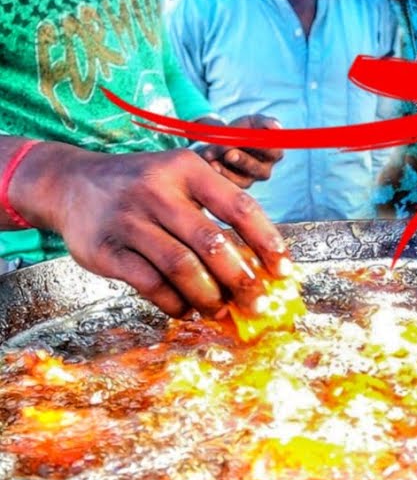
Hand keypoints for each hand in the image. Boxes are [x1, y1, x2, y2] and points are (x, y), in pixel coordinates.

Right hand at [12, 143, 291, 319]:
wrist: (69, 183)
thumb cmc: (143, 187)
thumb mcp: (179, 179)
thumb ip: (215, 211)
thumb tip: (259, 263)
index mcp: (186, 169)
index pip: (239, 207)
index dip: (267, 242)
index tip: (284, 270)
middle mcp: (157, 190)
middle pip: (213, 243)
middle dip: (242, 279)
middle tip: (257, 302)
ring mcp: (128, 220)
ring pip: (182, 267)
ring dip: (209, 296)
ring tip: (221, 310)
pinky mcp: (104, 249)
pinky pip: (150, 284)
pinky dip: (175, 302)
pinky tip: (187, 309)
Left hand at [194, 115, 284, 188]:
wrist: (220, 140)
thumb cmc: (242, 130)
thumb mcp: (253, 122)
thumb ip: (265, 122)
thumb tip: (276, 128)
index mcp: (273, 153)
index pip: (274, 152)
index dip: (263, 147)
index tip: (250, 139)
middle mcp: (264, 170)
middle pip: (258, 169)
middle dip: (243, 161)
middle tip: (229, 153)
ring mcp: (250, 180)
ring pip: (243, 180)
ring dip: (227, 169)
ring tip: (212, 159)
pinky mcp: (234, 188)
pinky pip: (228, 186)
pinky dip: (218, 175)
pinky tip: (210, 165)